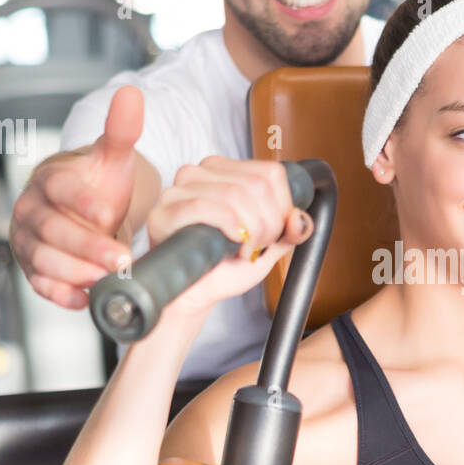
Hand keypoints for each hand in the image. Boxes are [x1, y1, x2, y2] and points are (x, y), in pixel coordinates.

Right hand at [9, 85, 141, 309]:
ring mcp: (31, 242)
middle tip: (120, 257)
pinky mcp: (35, 270)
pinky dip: (62, 294)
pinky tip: (85, 298)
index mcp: (50, 180)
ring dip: (77, 272)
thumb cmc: (96, 185)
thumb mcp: (112, 158)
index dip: (82, 202)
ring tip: (108, 277)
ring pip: (45, 260)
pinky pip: (41, 285)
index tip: (108, 212)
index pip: (61, 190)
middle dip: (87, 246)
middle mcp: (33, 211)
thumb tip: (132, 94)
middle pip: (54, 231)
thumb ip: (121, 130)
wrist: (84, 210)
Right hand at [144, 154, 313, 319]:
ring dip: (250, 230)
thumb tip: (299, 219)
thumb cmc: (227, 265)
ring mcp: (179, 189)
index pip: (271, 173)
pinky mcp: (164, 211)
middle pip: (256, 185)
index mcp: (227, 171)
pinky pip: (203, 206)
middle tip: (257, 247)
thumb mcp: (269, 246)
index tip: (274, 234)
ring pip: (234, 194)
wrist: (197, 293)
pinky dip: (226, 225)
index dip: (282, 207)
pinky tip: (231, 241)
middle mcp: (201, 172)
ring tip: (244, 250)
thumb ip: (290, 231)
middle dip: (267, 224)